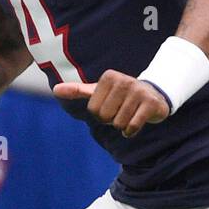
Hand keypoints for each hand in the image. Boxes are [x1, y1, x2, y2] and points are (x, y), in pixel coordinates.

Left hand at [54, 70, 169, 138]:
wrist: (154, 95)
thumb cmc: (121, 96)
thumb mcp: (99, 91)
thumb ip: (77, 91)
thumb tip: (55, 89)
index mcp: (108, 77)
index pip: (93, 109)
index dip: (101, 114)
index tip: (111, 105)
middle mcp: (123, 81)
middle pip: (105, 117)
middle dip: (111, 120)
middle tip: (121, 111)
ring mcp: (138, 91)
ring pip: (118, 123)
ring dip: (122, 126)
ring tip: (130, 115)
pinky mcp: (150, 103)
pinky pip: (132, 126)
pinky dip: (131, 131)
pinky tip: (135, 123)